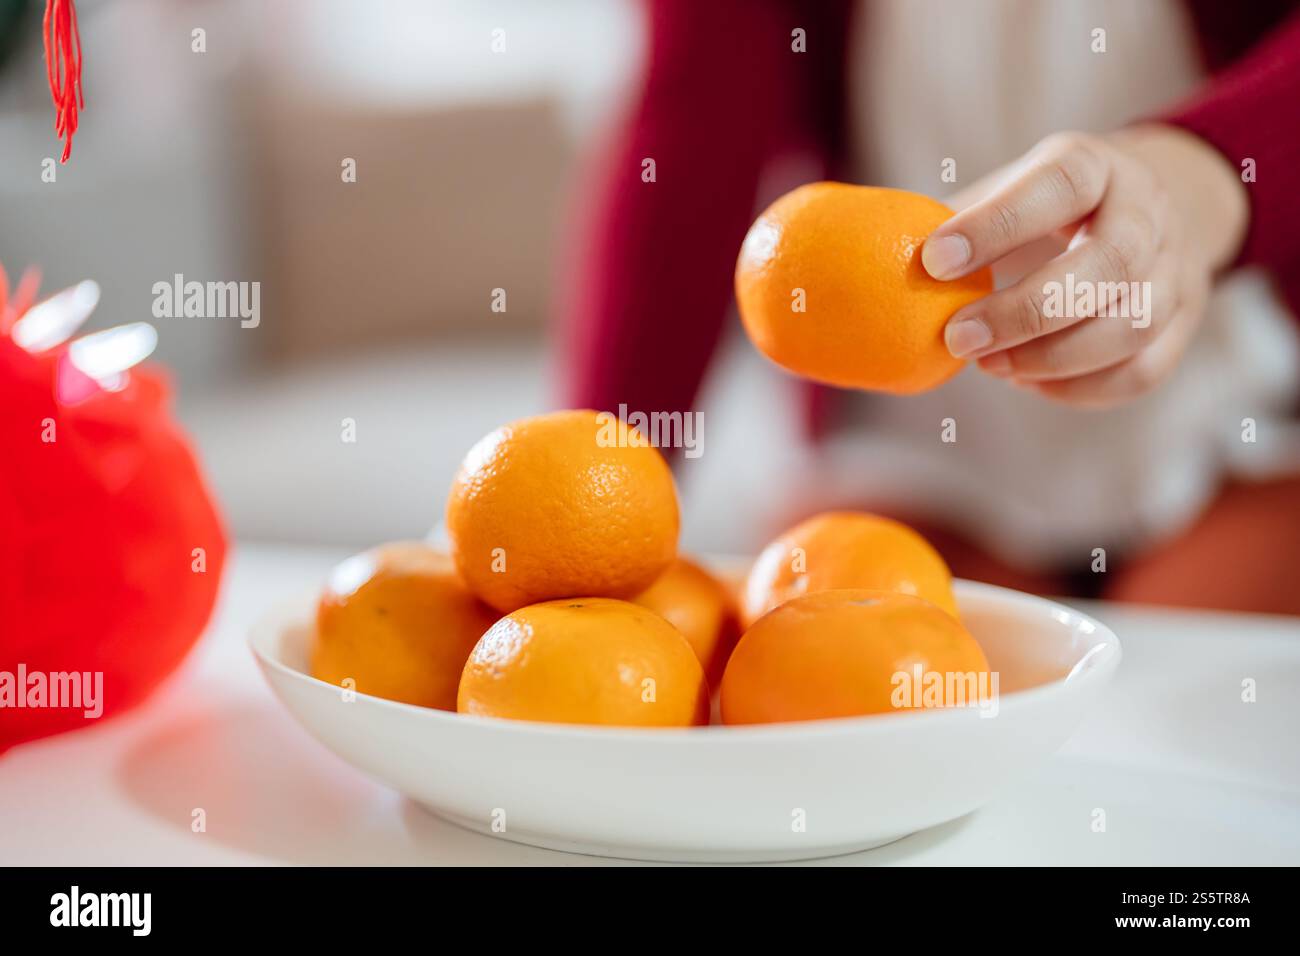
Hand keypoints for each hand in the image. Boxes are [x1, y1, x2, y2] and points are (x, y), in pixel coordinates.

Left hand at [922, 126, 1248, 407]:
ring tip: (990, 365)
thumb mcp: (1008, 188)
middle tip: (958, 338)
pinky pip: (1140, 371)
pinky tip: (1029, 380)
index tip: (933, 260)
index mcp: (1097, 166)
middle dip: (1026, 310)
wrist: (1153, 205)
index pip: (1061, 185)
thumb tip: (868, 260)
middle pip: (1109, 264)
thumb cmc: (1046, 205)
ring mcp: (1176, 271)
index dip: (998, 224)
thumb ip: (951, 221)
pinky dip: (1078, 387)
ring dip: (1051, 357)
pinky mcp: (1183, 324)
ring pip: (1131, 325)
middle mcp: (1149, 213)